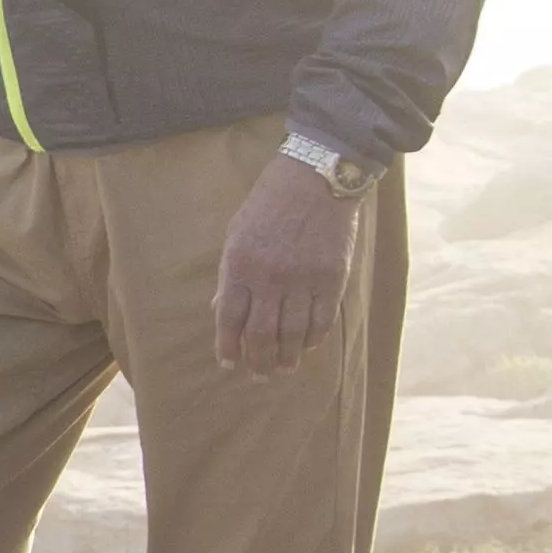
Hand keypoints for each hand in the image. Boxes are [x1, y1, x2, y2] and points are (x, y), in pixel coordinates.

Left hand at [215, 155, 360, 373]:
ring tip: (282, 368)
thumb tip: (219, 311)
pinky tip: (306, 346)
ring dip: (286, 356)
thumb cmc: (270, 203)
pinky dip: (312, 338)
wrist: (316, 177)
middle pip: (261, 334)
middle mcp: (270, 277)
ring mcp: (303, 279)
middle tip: (258, 375)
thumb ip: (230, 274)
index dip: (227, 345)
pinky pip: (322, 320)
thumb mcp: (237, 232)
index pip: (229, 318)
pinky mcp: (332, 277)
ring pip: (292, 333)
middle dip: (257, 361)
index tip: (228, 362)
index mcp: (241, 264)